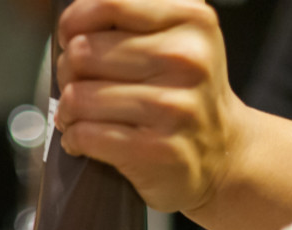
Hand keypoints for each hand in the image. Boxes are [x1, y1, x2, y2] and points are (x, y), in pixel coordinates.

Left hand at [54, 0, 243, 214]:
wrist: (223, 153)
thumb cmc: (185, 92)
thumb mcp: (178, 37)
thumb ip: (134, 16)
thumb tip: (72, 22)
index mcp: (191, 20)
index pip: (107, 4)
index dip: (74, 23)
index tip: (71, 39)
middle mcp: (186, 59)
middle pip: (83, 52)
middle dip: (68, 71)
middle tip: (77, 84)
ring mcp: (174, 107)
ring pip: (79, 96)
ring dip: (68, 110)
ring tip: (77, 115)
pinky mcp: (157, 148)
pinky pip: (86, 134)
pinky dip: (74, 139)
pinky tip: (82, 140)